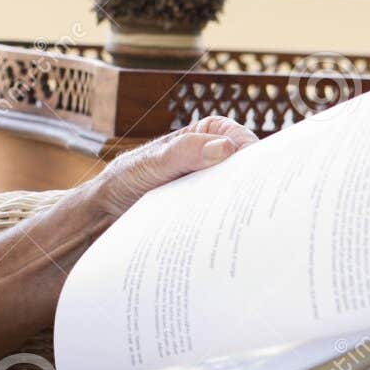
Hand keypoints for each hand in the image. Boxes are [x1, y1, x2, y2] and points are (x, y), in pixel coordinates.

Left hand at [86, 115, 258, 218]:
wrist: (106, 210)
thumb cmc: (126, 177)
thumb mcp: (152, 164)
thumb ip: (184, 153)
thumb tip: (226, 148)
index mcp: (206, 133)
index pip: (242, 140)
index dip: (257, 157)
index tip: (262, 175)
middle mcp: (214, 155)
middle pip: (248, 168)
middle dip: (256, 185)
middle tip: (262, 207)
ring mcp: (213, 182)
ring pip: (241, 192)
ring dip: (245, 207)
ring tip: (251, 226)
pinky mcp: (208, 207)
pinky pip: (227, 213)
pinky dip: (230, 222)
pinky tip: (232, 236)